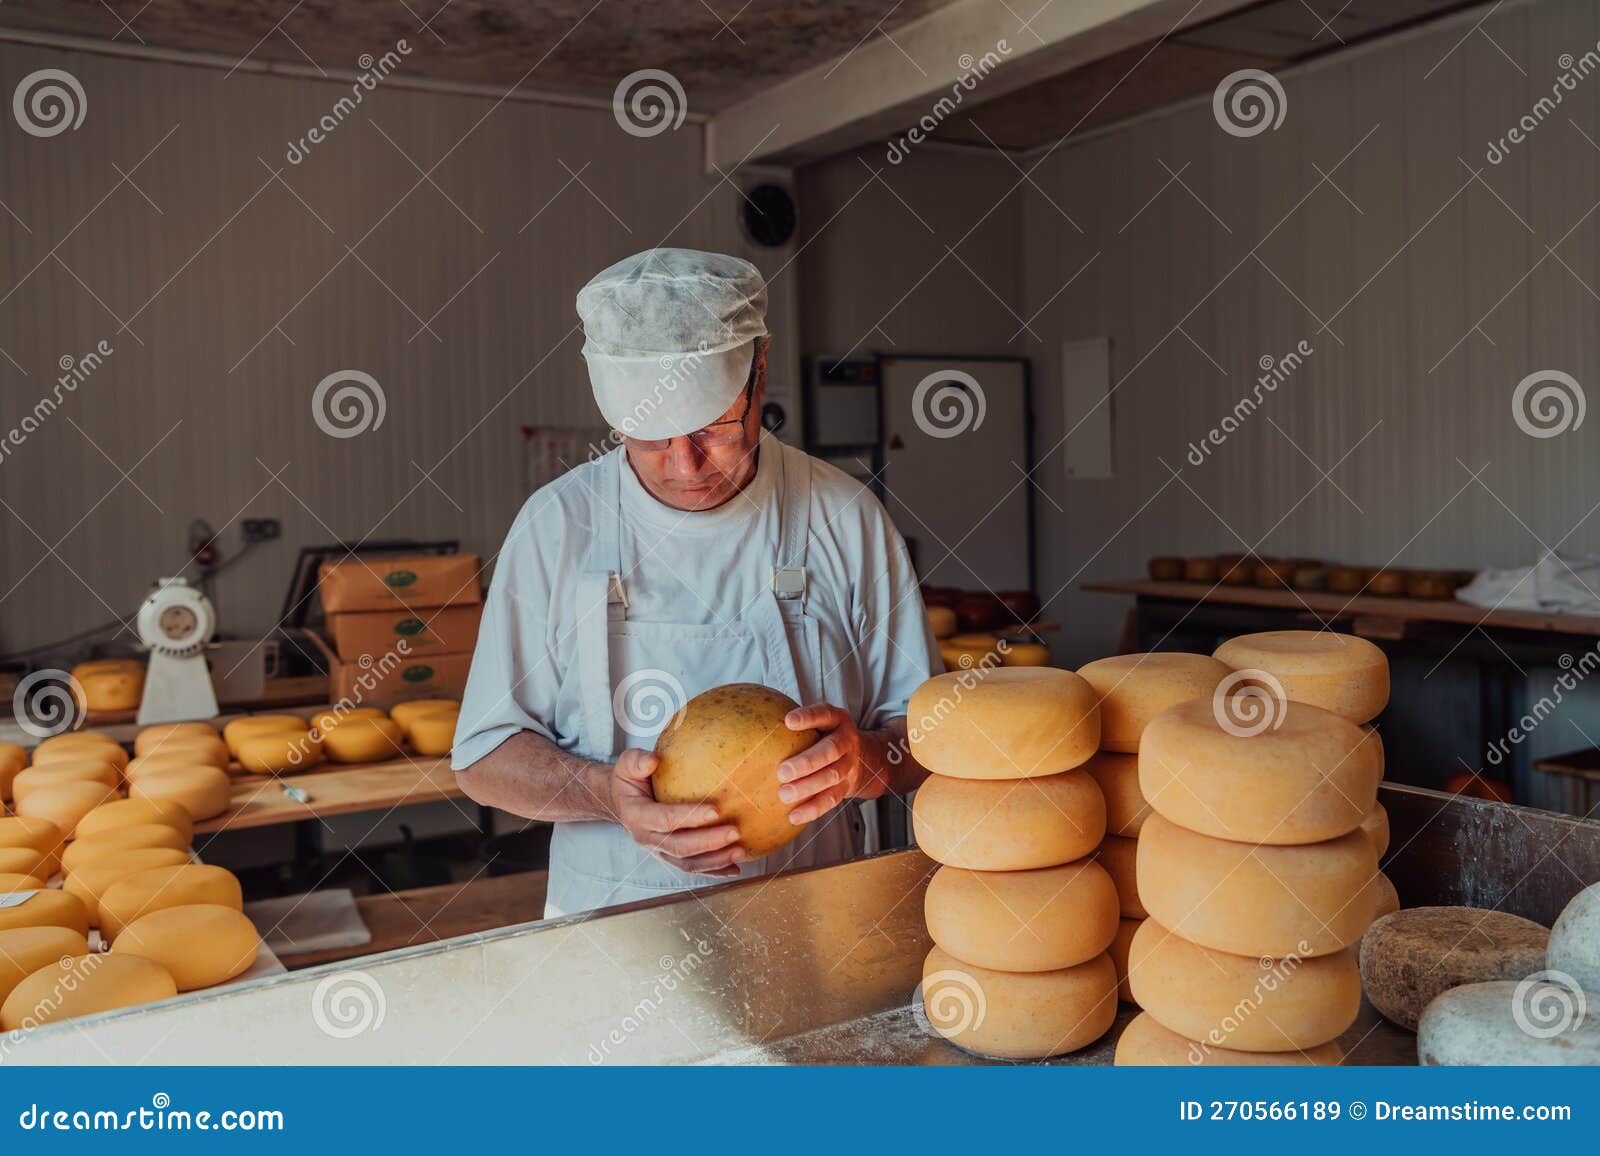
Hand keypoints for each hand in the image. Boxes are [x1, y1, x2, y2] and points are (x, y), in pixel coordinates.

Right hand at [608, 748, 745, 876]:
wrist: (620, 803)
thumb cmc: (628, 780)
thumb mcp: (626, 765)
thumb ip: (637, 761)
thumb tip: (652, 760)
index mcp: (637, 816)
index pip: (666, 820)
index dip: (690, 817)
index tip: (716, 810)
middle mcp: (647, 839)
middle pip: (680, 847)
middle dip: (709, 842)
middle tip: (735, 832)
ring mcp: (659, 852)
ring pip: (688, 864)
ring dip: (716, 860)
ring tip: (741, 850)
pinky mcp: (669, 858)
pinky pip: (693, 868)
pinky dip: (714, 871)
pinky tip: (735, 868)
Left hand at [776, 704, 887, 825]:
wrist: (863, 757)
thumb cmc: (827, 735)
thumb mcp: (820, 722)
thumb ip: (797, 722)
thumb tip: (753, 723)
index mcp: (837, 720)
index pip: (824, 714)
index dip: (808, 717)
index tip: (788, 721)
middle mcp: (847, 741)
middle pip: (830, 750)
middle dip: (807, 762)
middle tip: (782, 771)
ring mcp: (849, 765)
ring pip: (831, 776)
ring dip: (807, 787)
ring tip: (784, 795)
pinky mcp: (847, 786)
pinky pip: (831, 799)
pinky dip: (813, 809)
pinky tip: (794, 816)